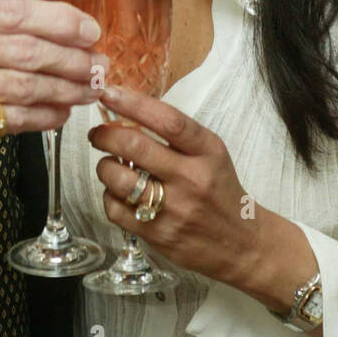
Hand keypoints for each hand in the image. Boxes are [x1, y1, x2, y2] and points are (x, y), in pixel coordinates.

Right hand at [0, 0, 101, 189]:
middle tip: (99, 64)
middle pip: (26, 46)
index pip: (13, 9)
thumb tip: (49, 27)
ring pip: (25, 82)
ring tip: (89, 90)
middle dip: (72, 57)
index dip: (59, 19)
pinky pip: (13, 116)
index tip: (88, 29)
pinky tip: (60, 114)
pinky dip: (43, 116)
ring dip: (65, 88)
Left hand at [88, 86, 263, 286]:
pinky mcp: (159, 235)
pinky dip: (109, 197)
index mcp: (207, 152)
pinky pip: (116, 210)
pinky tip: (119, 194)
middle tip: (97, 134)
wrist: (240, 243)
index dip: (133, 104)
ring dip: (105, 167)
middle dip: (105, 135)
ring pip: (119, 179)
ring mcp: (174, 209)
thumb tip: (128, 112)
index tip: (109, 93)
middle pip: (135, 146)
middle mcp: (191, 179)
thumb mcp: (211, 154)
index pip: (168, 121)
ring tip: (109, 165)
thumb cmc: (219, 190)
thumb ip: (176, 135)